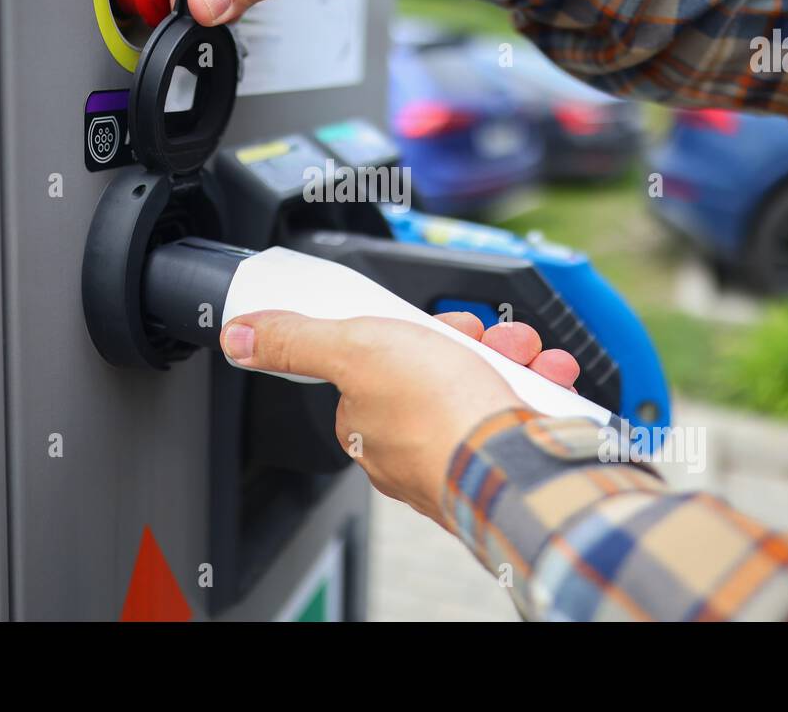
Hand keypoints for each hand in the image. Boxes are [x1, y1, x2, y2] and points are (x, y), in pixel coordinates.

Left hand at [219, 311, 579, 526]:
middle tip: (485, 335)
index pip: (380, 366)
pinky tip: (547, 376)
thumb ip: (297, 342)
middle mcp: (414, 446)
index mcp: (370, 426)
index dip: (411, 333)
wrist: (513, 465)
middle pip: (438, 371)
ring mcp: (463, 454)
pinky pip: (523, 410)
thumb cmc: (435, 416)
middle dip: (471, 342)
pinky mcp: (508, 459)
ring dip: (511, 354)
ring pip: (485, 386)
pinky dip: (541, 385)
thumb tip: (240, 336)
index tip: (437, 323)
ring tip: (522, 350)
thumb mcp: (354, 351)